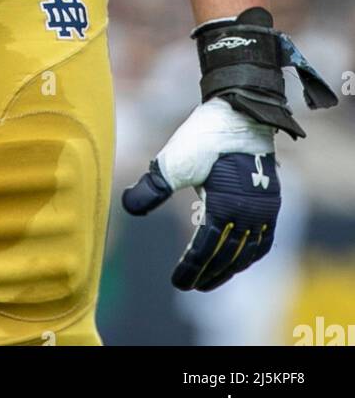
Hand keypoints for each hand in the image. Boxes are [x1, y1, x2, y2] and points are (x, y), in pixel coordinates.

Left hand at [122, 98, 279, 290]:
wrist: (238, 110)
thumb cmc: (204, 135)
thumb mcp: (172, 162)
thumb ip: (151, 188)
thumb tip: (127, 207)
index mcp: (225, 208)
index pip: (206, 250)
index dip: (191, 269)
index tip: (178, 283)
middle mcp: (250, 213)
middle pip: (228, 256)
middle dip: (209, 274)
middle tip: (192, 286)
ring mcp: (264, 207)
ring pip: (248, 250)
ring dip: (230, 267)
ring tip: (214, 276)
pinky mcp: (270, 198)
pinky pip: (263, 237)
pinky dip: (251, 252)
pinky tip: (241, 255)